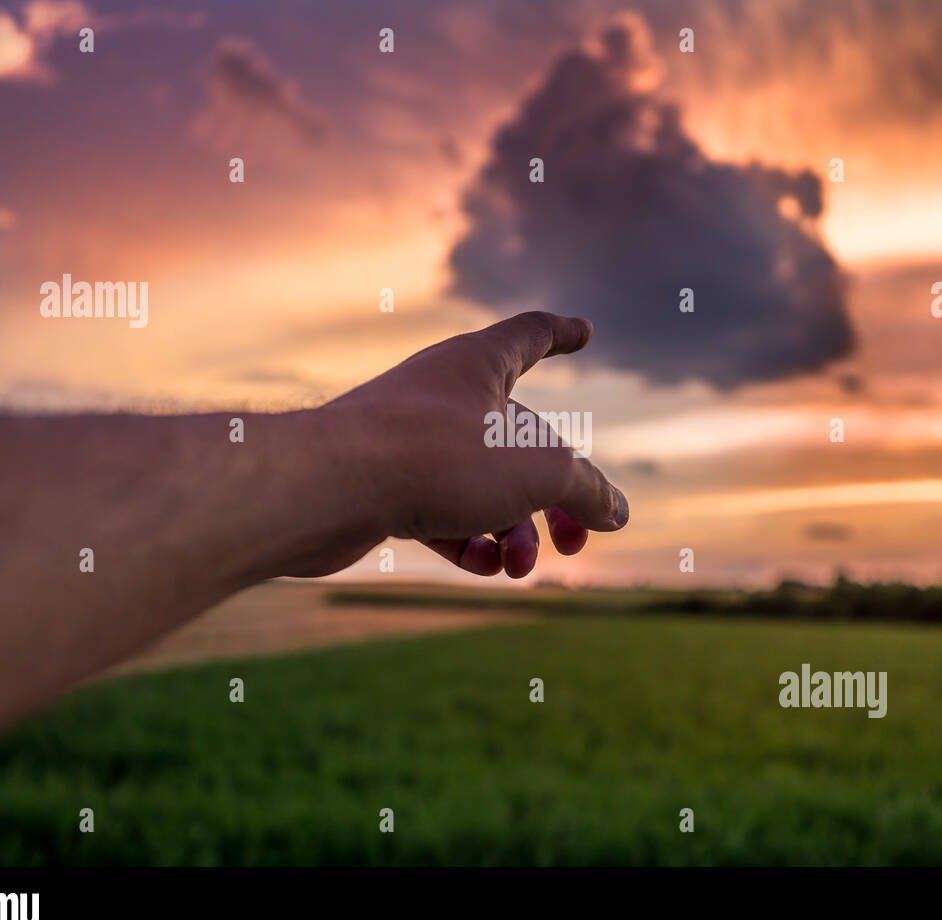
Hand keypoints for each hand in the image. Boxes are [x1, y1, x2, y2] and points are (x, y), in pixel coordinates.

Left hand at [279, 311, 628, 578]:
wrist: (326, 489)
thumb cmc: (437, 456)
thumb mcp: (540, 472)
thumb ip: (586, 490)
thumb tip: (615, 512)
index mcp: (478, 364)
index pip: (531, 334)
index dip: (562, 332)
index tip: (585, 330)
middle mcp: (441, 396)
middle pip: (518, 441)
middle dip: (555, 497)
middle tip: (576, 542)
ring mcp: (408, 443)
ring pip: (480, 487)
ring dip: (514, 532)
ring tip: (520, 567)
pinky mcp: (381, 491)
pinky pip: (440, 516)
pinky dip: (468, 543)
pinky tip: (483, 567)